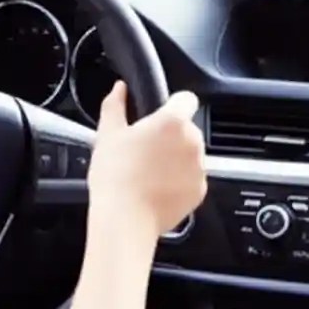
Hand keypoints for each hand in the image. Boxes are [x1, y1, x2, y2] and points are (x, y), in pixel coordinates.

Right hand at [87, 81, 206, 236]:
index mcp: (172, 121)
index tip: (160, 116)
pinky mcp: (200, 190)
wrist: (124, 219)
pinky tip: (158, 188)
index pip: (186, 99)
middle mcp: (192, 141)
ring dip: (177, 158)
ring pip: (190, 154)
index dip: (174, 104)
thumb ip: (115, 105)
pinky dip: (180, 181)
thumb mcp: (108, 134)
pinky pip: (192, 178)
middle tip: (146, 149)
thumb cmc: (115, 176)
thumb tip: (119, 89)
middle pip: (187, 129)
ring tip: (149, 172)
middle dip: (171, 136)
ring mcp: (199, 167)